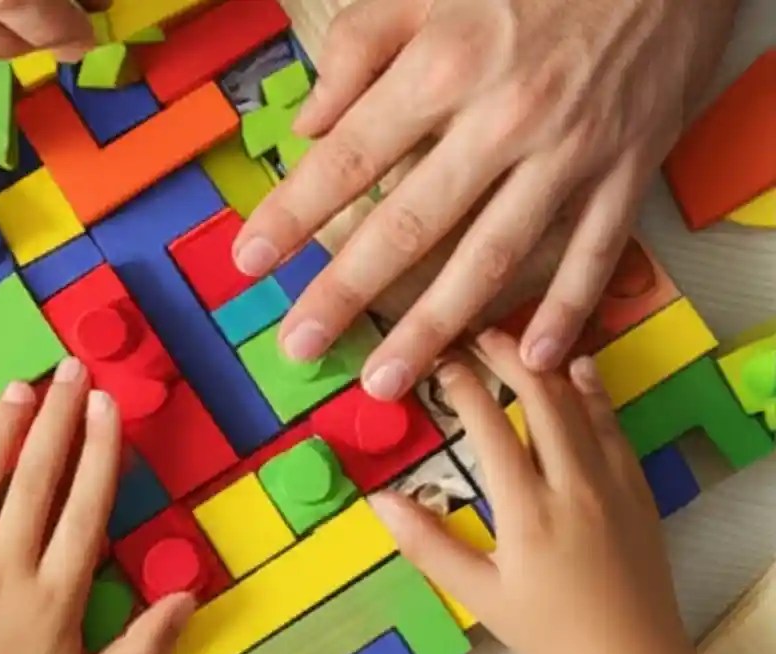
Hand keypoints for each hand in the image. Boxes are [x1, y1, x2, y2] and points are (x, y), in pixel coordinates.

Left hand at [0, 359, 195, 653]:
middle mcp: (5, 567)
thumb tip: (188, 598)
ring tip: (17, 389)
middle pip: (37, 480)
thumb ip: (143, 648)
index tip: (108, 406)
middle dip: (58, 420)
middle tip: (72, 371)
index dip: (100, 452)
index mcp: (54, 595)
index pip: (86, 507)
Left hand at [234, 0, 735, 399]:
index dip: (292, 214)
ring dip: (436, 328)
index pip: (349, 158)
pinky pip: (593, 254)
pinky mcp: (627, 171)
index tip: (250, 259)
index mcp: (442, 69)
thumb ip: (358, 49)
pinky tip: (531, 357)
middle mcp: (502, 121)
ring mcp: (570, 153)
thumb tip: (308, 123)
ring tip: (389, 379)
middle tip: (301, 344)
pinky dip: (565, 310)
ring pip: (492, 258)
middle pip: (410, 225)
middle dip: (347, 293)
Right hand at [368, 330, 724, 653]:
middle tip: (477, 331)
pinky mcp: (637, 488)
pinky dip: (593, 391)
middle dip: (507, 355)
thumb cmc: (547, 630)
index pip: (490, 426)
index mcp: (529, 512)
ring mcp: (613, 483)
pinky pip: (614, 425)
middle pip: (541, 398)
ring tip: (519, 337)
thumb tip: (380, 500)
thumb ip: (426, 544)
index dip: (462, 385)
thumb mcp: (477, 594)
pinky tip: (578, 369)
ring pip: (581, 404)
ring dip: (548, 365)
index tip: (440, 361)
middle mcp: (574, 486)